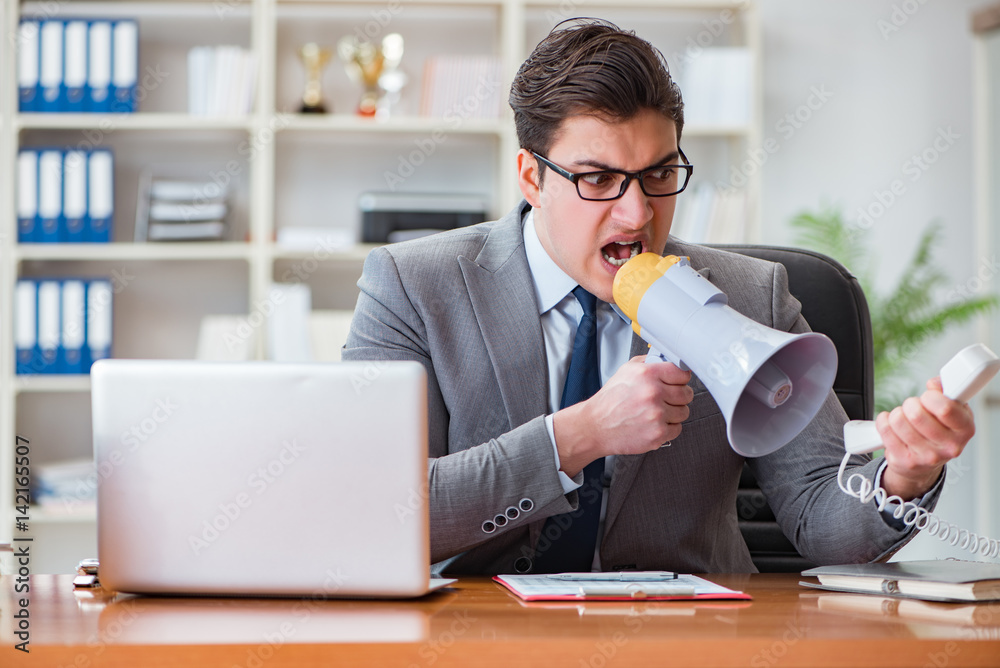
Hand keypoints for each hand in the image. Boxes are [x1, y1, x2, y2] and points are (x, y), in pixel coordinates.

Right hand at [552, 356, 692, 476]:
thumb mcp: (626, 371)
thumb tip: (668, 360)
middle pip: (687, 394)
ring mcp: (657, 415)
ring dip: (674, 413)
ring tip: (657, 412)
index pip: (682, 373)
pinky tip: (653, 423)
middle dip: (679, 396)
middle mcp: (653, 393)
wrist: (595, 425)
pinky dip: (668, 428)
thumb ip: (649, 362)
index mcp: (647, 374)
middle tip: (667, 399)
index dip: (680, 378)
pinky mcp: (657, 433)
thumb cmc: (610, 400)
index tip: (678, 382)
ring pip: (684, 412)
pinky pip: (677, 429)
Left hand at [877, 377, 974, 499]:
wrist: (926, 463)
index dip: (930, 397)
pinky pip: (885, 430)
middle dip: (910, 404)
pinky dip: (884, 421)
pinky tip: (893, 426)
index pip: (945, 408)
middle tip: (914, 408)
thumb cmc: (940, 429)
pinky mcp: (905, 461)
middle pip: (916, 414)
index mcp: (965, 429)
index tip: (928, 397)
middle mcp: (949, 447)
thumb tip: (934, 384)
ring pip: (898, 420)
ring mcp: (926, 457)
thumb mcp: (953, 408)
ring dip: (897, 413)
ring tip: (905, 419)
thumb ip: (947, 390)